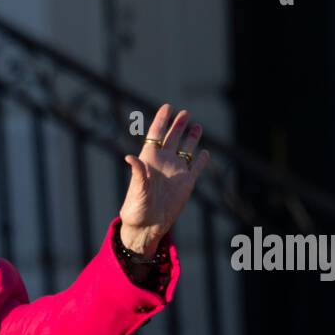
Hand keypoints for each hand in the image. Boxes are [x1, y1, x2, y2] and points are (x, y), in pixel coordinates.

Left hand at [119, 104, 209, 255]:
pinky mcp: (187, 183)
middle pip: (172, 138)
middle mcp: (163, 163)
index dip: (162, 120)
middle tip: (184, 112)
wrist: (147, 227)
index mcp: (149, 160)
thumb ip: (137, 173)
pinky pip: (195, 167)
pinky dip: (201, 160)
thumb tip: (129, 157)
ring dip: (191, 138)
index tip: (168, 106)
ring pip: (185, 150)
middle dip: (178, 125)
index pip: (156, 135)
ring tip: (196, 125)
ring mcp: (176, 172)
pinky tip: (205, 153)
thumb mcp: (137, 190)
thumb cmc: (136, 209)